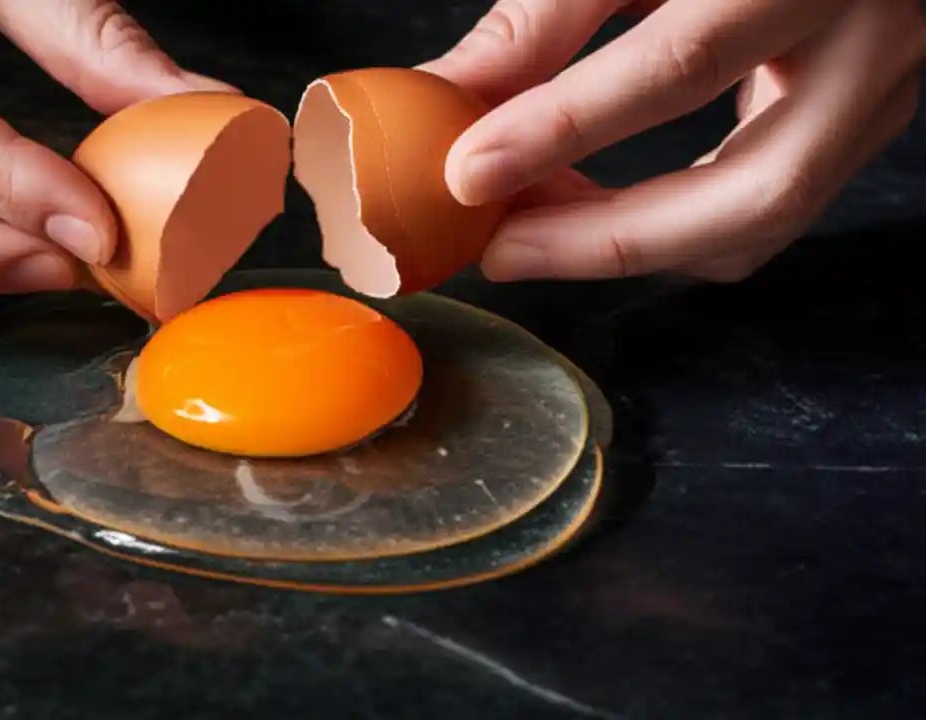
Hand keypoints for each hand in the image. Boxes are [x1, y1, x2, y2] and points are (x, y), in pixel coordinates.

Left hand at [422, 0, 925, 281]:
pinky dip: (668, 228)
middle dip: (610, 241)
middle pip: (753, 190)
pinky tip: (588, 208)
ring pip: (761, 222)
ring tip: (529, 227)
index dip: (567, 127)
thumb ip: (549, 13)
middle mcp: (870, 41)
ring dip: (633, 245)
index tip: (470, 171)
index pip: (683, 63)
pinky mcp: (864, 124)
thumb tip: (454, 96)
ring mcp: (881, 93)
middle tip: (502, 251)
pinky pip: (762, 208)